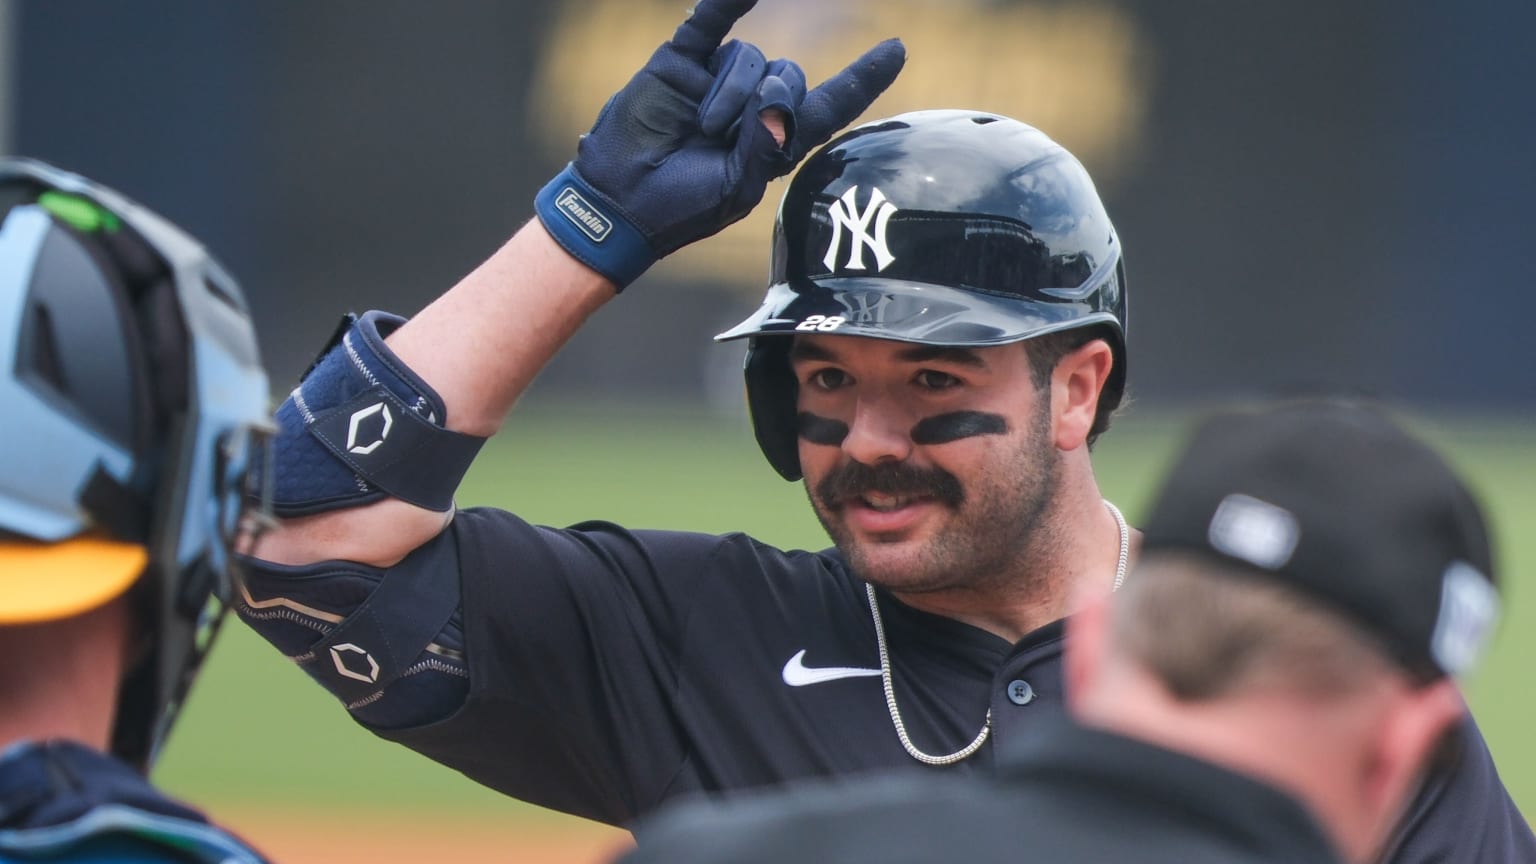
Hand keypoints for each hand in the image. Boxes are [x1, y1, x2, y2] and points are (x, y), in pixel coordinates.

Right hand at [534, 0, 904, 288]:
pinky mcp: (680, 61)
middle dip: (772, 100)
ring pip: (750, 59)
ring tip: (703, 127)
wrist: (619, 203)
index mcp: (773, 141)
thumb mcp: (735, 188)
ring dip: (732, 94)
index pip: (828, 105)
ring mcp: (715, 80)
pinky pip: (711, 20)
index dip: (861, 79)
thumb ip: (764, 146)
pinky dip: (726, 1)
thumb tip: (776, 103)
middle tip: (730, 132)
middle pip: (789, 75)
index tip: (897, 50)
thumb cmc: (680, 207)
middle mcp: (750, 105)